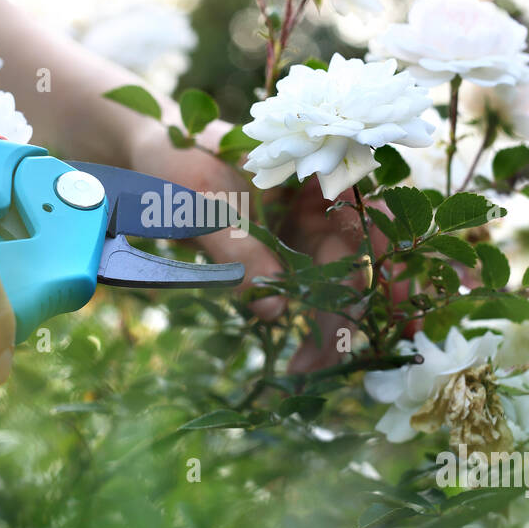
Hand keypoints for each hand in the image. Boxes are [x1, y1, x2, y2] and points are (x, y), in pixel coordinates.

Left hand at [128, 122, 373, 372]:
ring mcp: (306, 232)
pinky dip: (314, 327)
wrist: (147, 163)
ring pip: (339, 284)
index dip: (380, 253)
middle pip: (357, 257)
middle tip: (329, 358)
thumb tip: (274, 308)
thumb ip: (236, 245)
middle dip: (350, 309)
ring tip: (309, 368)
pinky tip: (308, 359)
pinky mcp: (288, 260)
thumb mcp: (202, 197)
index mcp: (316, 165)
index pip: (365, 209)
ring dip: (334, 328)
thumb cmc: (178, 159)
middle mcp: (322, 201)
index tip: (380, 296)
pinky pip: (310, 295)